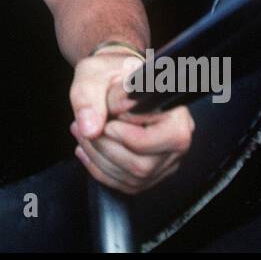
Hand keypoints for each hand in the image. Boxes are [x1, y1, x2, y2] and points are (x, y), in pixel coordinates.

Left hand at [68, 50, 193, 194]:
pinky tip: (88, 149)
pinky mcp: (153, 172)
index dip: (121, 135)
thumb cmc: (110, 74)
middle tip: (83, 127)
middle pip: (142, 165)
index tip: (104, 122)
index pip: (152, 140)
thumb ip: (89, 98)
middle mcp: (177, 138)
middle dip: (103, 148)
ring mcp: (166, 159)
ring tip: (83, 133)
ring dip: (98, 158)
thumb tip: (90, 129)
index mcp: (173, 112)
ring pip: (132, 178)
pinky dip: (100, 169)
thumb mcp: (93, 76)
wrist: (113, 81)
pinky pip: (126, 184)